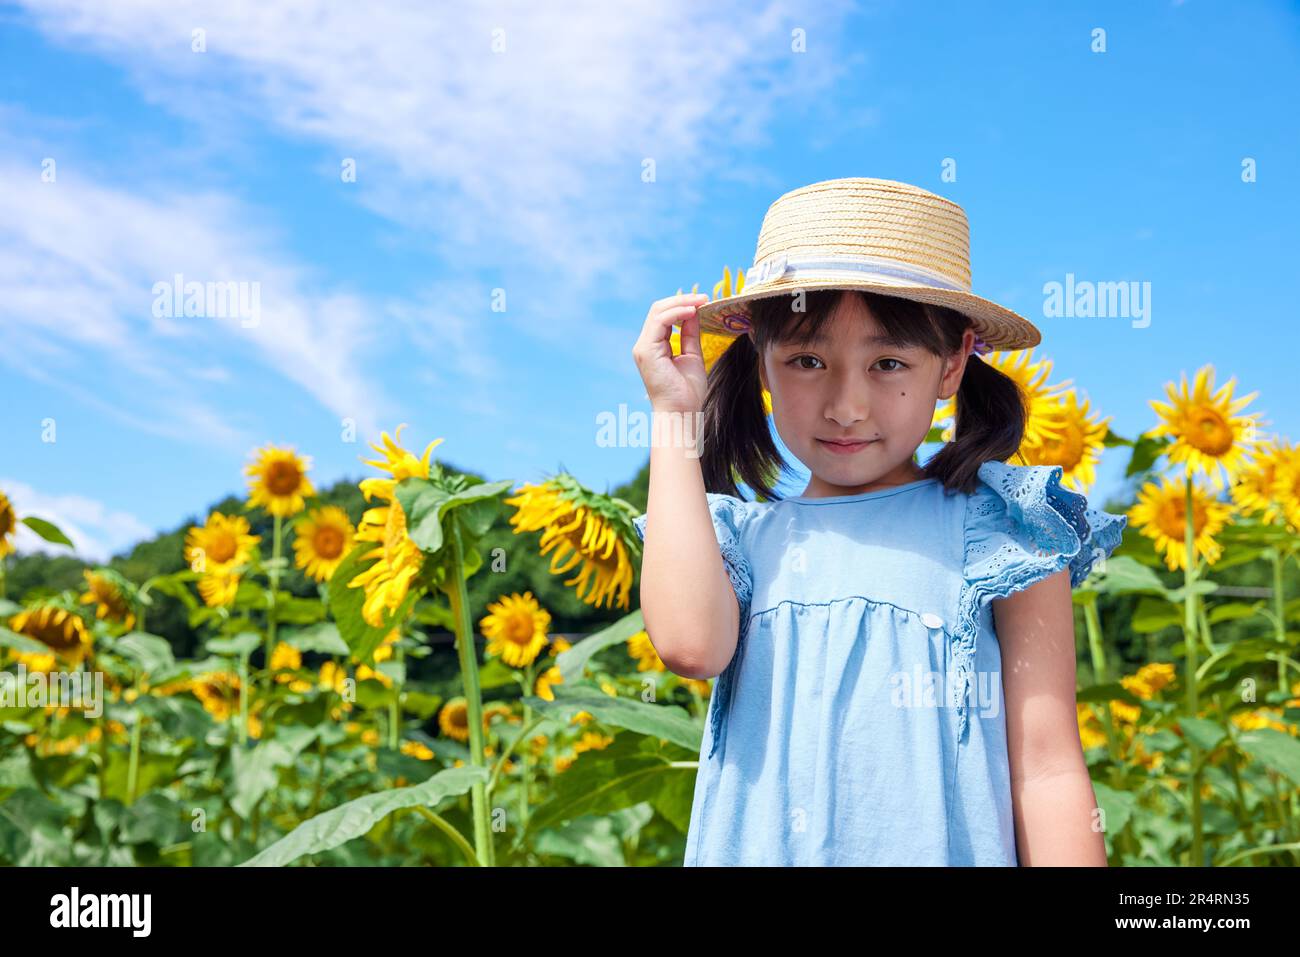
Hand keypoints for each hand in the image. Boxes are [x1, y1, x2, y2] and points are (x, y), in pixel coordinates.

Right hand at [632, 292, 710, 413]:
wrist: (682, 413)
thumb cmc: (687, 392)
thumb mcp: (692, 355)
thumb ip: (690, 334)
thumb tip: (694, 312)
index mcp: (654, 347)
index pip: (664, 316)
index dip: (682, 305)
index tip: (704, 302)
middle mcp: (644, 345)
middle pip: (658, 309)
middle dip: (682, 299)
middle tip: (704, 297)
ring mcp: (643, 347)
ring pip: (658, 311)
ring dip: (681, 303)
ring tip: (701, 301)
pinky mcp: (647, 351)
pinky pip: (659, 322)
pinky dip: (677, 312)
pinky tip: (692, 311)